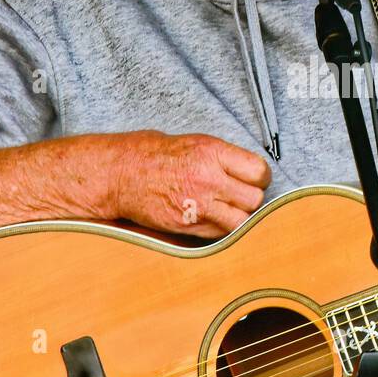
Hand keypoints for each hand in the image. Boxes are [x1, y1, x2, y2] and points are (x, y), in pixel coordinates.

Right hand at [112, 131, 271, 238]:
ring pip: (242, 222)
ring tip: (227, 208)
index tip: (253, 178)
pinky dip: (221, 228)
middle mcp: (208, 179)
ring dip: (239, 217)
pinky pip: (220, 233)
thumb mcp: (193, 143)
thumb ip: (222, 158)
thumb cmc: (152, 154)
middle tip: (239, 195)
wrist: (118, 174)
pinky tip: (211, 217)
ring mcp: (198, 206)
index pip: (259, 172)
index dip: (259, 177)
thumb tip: (247, 171)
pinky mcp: (187, 226)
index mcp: (212, 153)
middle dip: (251, 199)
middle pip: (254, 199)